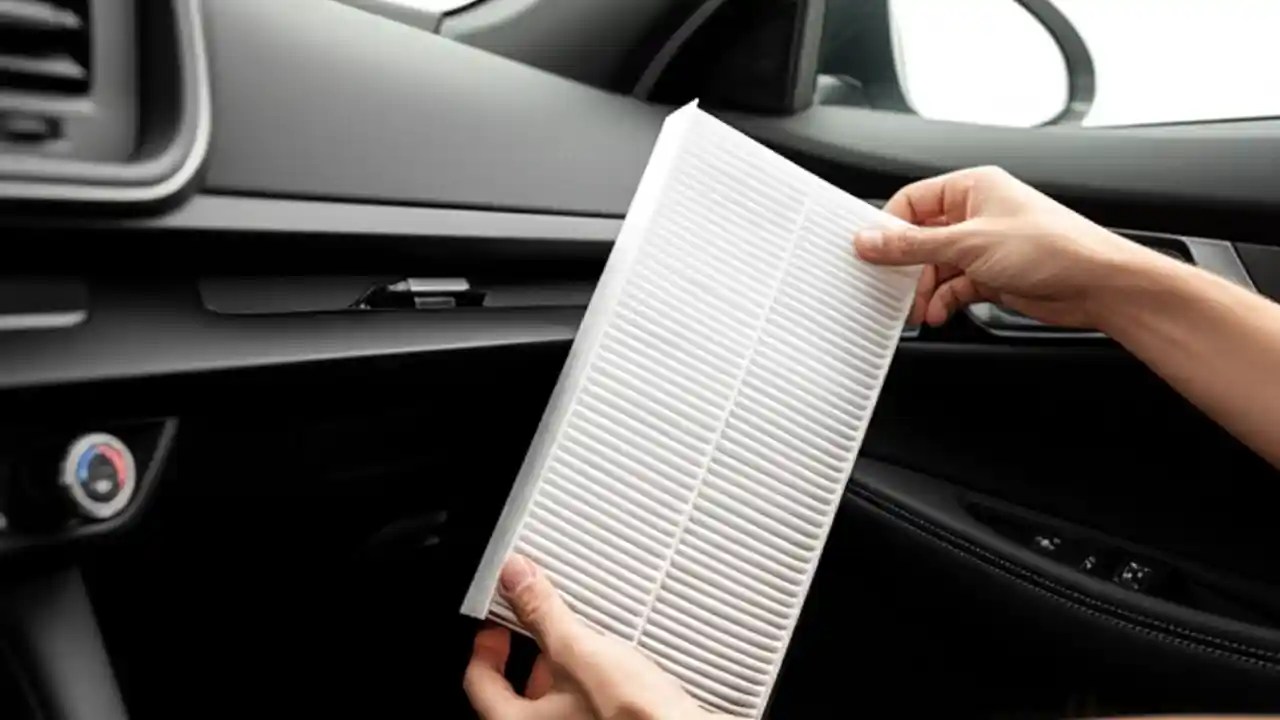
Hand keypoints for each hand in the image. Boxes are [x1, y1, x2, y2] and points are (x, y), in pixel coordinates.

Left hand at [464, 555, 723, 719]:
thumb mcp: (579, 651)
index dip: (485, 644)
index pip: (478, 681)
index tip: (498, 620)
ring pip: (553, 700)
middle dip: (528, 653)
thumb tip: (516, 577)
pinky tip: (610, 665)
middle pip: (516, 692)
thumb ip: (542, 613)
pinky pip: (582, 705)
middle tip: (540, 624)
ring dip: (561, 668)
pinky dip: (587, 682)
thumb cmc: (632, 714)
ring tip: (580, 639)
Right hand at [853, 166, 1167, 328]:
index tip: (871, 254)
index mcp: (972, 187)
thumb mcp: (970, 243)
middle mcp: (976, 213)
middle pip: (920, 238)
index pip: (912, 202)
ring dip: (924, 290)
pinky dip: (943, 301)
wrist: (1097, 284)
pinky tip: (939, 313)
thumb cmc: (1052, 247)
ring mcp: (984, 245)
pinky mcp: (992, 275)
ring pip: (935, 266)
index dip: (889, 228)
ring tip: (918, 309)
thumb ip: (913, 245)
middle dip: (907, 267)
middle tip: (892, 288)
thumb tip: (869, 240)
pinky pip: (954, 286)